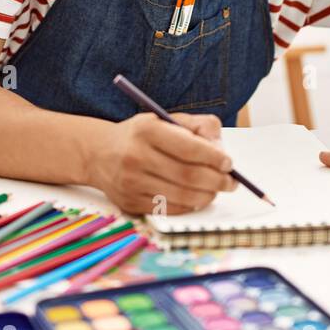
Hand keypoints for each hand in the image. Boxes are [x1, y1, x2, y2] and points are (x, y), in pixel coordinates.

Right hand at [89, 113, 236, 215]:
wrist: (98, 153)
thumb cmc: (141, 135)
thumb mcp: (166, 119)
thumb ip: (198, 127)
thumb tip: (221, 151)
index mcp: (146, 130)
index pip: (188, 147)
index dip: (214, 158)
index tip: (229, 163)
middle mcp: (135, 156)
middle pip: (187, 175)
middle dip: (216, 180)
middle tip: (231, 182)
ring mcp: (131, 183)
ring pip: (181, 196)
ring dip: (207, 195)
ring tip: (216, 189)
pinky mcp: (130, 202)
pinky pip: (169, 209)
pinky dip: (189, 206)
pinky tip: (196, 197)